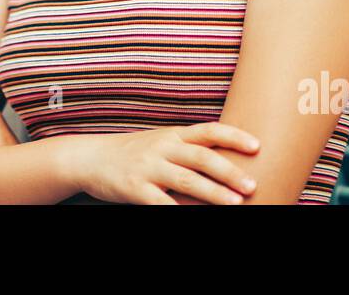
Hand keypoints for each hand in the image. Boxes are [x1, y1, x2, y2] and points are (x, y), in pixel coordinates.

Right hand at [65, 122, 261, 204]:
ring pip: (186, 180)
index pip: (208, 131)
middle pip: (201, 157)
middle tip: (252, 184)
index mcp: (172, 134)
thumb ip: (188, 149)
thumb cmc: (133, 152)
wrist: (90, 158)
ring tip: (235, 202)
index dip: (234, 136)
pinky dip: (178, 211)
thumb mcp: (161, 142)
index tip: (257, 146)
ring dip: (213, 192)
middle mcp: (162, 147)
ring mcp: (148, 168)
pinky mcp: (135, 188)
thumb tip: (229, 160)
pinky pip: (161, 203)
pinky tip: (194, 216)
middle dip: (229, 171)